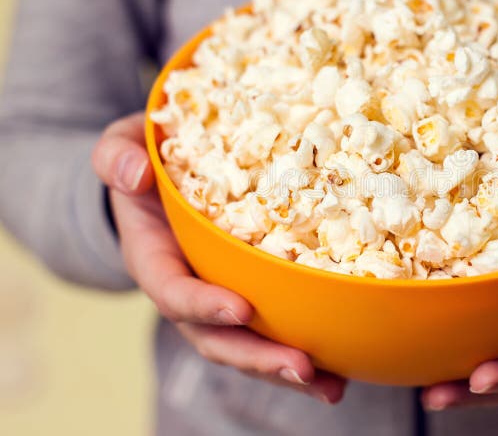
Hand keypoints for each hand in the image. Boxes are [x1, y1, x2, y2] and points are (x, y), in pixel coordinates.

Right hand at [92, 112, 345, 403]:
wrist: (158, 179)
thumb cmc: (144, 161)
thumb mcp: (121, 147)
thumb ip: (118, 158)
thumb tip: (135, 176)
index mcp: (154, 258)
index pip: (174, 292)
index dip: (204, 306)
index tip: (242, 310)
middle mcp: (186, 290)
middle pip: (217, 339)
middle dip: (258, 358)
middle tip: (303, 367)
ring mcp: (217, 301)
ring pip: (247, 348)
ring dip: (286, 371)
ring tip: (331, 387)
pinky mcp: (247, 300)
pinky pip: (271, 333)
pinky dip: (304, 354)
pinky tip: (342, 370)